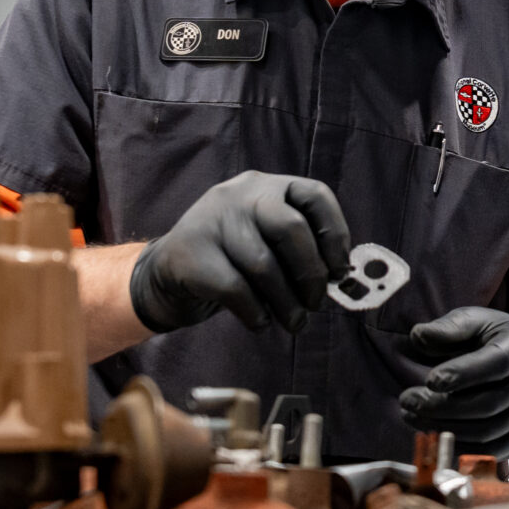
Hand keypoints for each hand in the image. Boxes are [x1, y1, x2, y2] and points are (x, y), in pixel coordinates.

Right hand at [128, 172, 351, 334]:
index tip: (340, 271)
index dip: (336, 234)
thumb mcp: (267, 240)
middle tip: (316, 304)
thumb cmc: (233, 260)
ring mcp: (212, 220)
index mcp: (267, 186)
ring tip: (294, 322)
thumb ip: (300, 250)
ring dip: (287, 304)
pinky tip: (260, 322)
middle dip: (311, 274)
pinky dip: (256, 313)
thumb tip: (341, 278)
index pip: (315, 195)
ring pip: (263, 265)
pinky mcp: (190, 253)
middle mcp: (241, 194)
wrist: (167, 272)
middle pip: (291, 229)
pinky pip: (236, 290)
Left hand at [399, 307, 508, 454]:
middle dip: (442, 407)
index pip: (496, 363)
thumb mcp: (473, 321)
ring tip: (412, 416)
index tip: (430, 380)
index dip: (464, 374)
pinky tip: (433, 433)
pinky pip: (492, 452)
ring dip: (446, 429)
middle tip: (408, 400)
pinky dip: (460, 447)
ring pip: (488, 433)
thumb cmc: (492, 339)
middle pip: (489, 404)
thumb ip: (448, 328)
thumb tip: (418, 336)